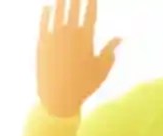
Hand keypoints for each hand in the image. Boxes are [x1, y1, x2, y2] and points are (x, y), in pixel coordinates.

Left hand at [37, 0, 120, 116]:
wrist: (59, 98)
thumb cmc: (84, 86)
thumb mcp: (101, 70)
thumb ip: (110, 51)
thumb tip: (120, 38)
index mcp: (86, 40)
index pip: (90, 14)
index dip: (91, 2)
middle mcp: (70, 35)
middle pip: (73, 8)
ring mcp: (54, 37)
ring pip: (57, 12)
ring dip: (60, 1)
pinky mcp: (42, 43)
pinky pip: (43, 23)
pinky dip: (45, 14)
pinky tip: (47, 7)